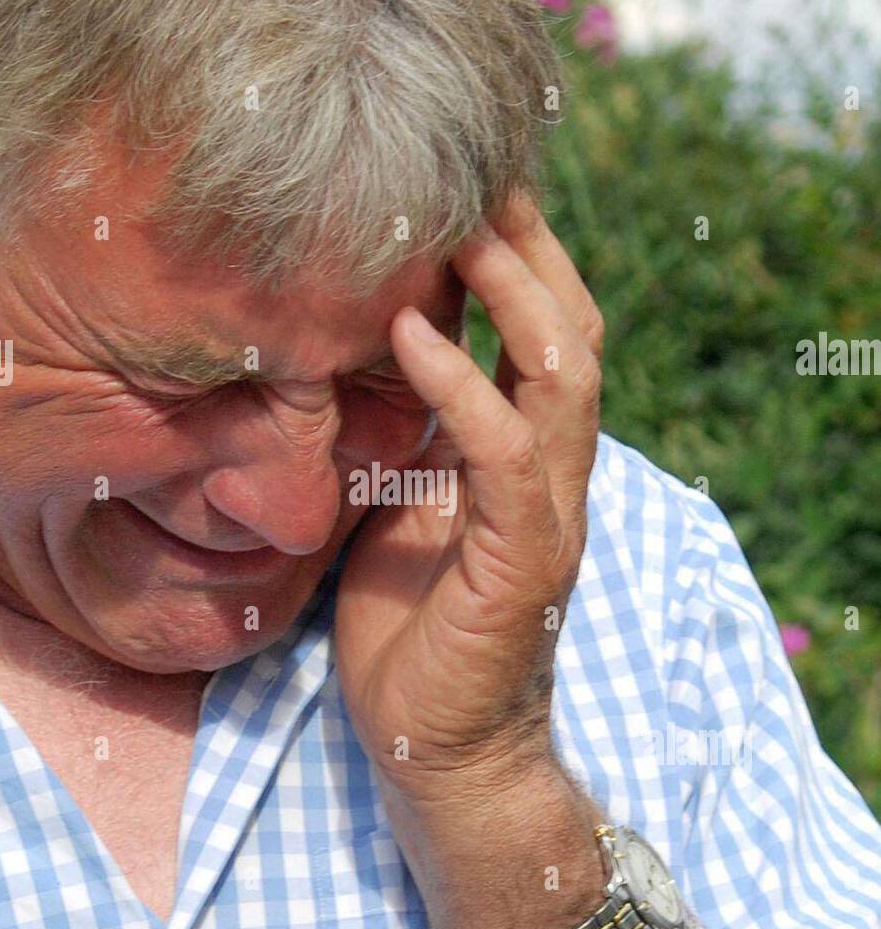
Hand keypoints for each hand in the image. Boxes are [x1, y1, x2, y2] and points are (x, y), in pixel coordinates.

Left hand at [334, 194, 602, 804]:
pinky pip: (506, 453)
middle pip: (573, 330)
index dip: (520, 260)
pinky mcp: (523, 558)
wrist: (441, 752)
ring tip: (459, 228)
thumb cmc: (412, 637)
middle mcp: (553, 473)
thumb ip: (406, 442)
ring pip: (562, 374)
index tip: (465, 193)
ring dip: (515, 292)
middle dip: (530, 249)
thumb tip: (355, 367)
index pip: (546, 335)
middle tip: (476, 176)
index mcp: (525, 459)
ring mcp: (547, 513)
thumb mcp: (400, 513)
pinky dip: (464, 387)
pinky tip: (414, 334)